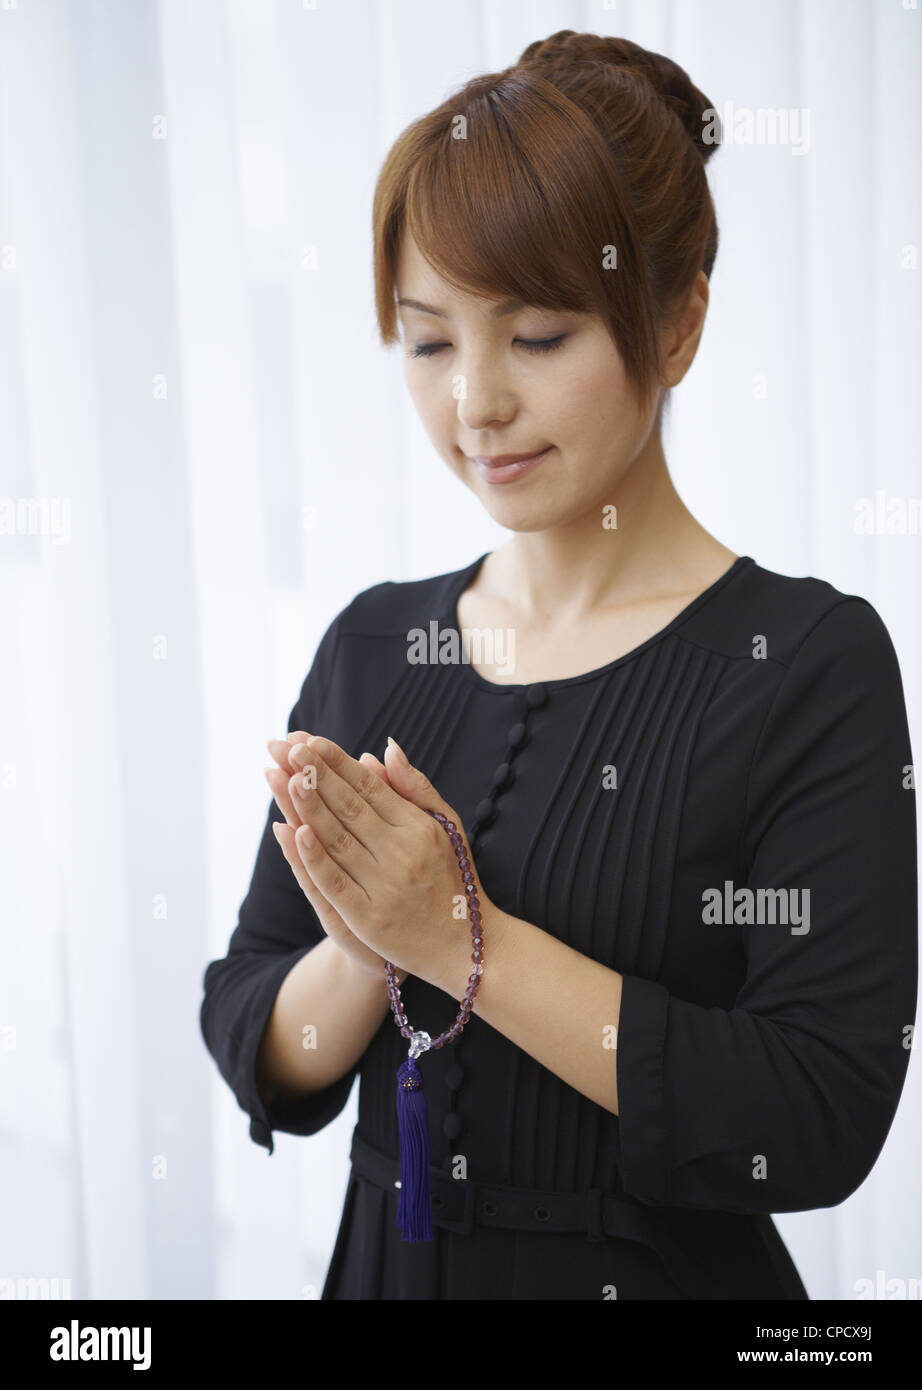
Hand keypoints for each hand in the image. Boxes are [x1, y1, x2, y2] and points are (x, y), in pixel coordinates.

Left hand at [280, 733, 488, 995]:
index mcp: (421, 828)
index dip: (339, 763)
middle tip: (289, 748)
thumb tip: (383, 749)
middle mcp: (403, 853)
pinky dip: (314, 857)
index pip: (371, 787)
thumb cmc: (452, 879)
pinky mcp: (368, 918)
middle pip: (351, 807)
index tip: (311, 741)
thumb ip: (415, 788)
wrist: (464, 945)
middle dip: (317, 775)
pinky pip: (335, 882)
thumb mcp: (446, 827)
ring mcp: (384, 886)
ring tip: (285, 777)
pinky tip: (295, 832)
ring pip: (338, 839)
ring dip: (309, 806)